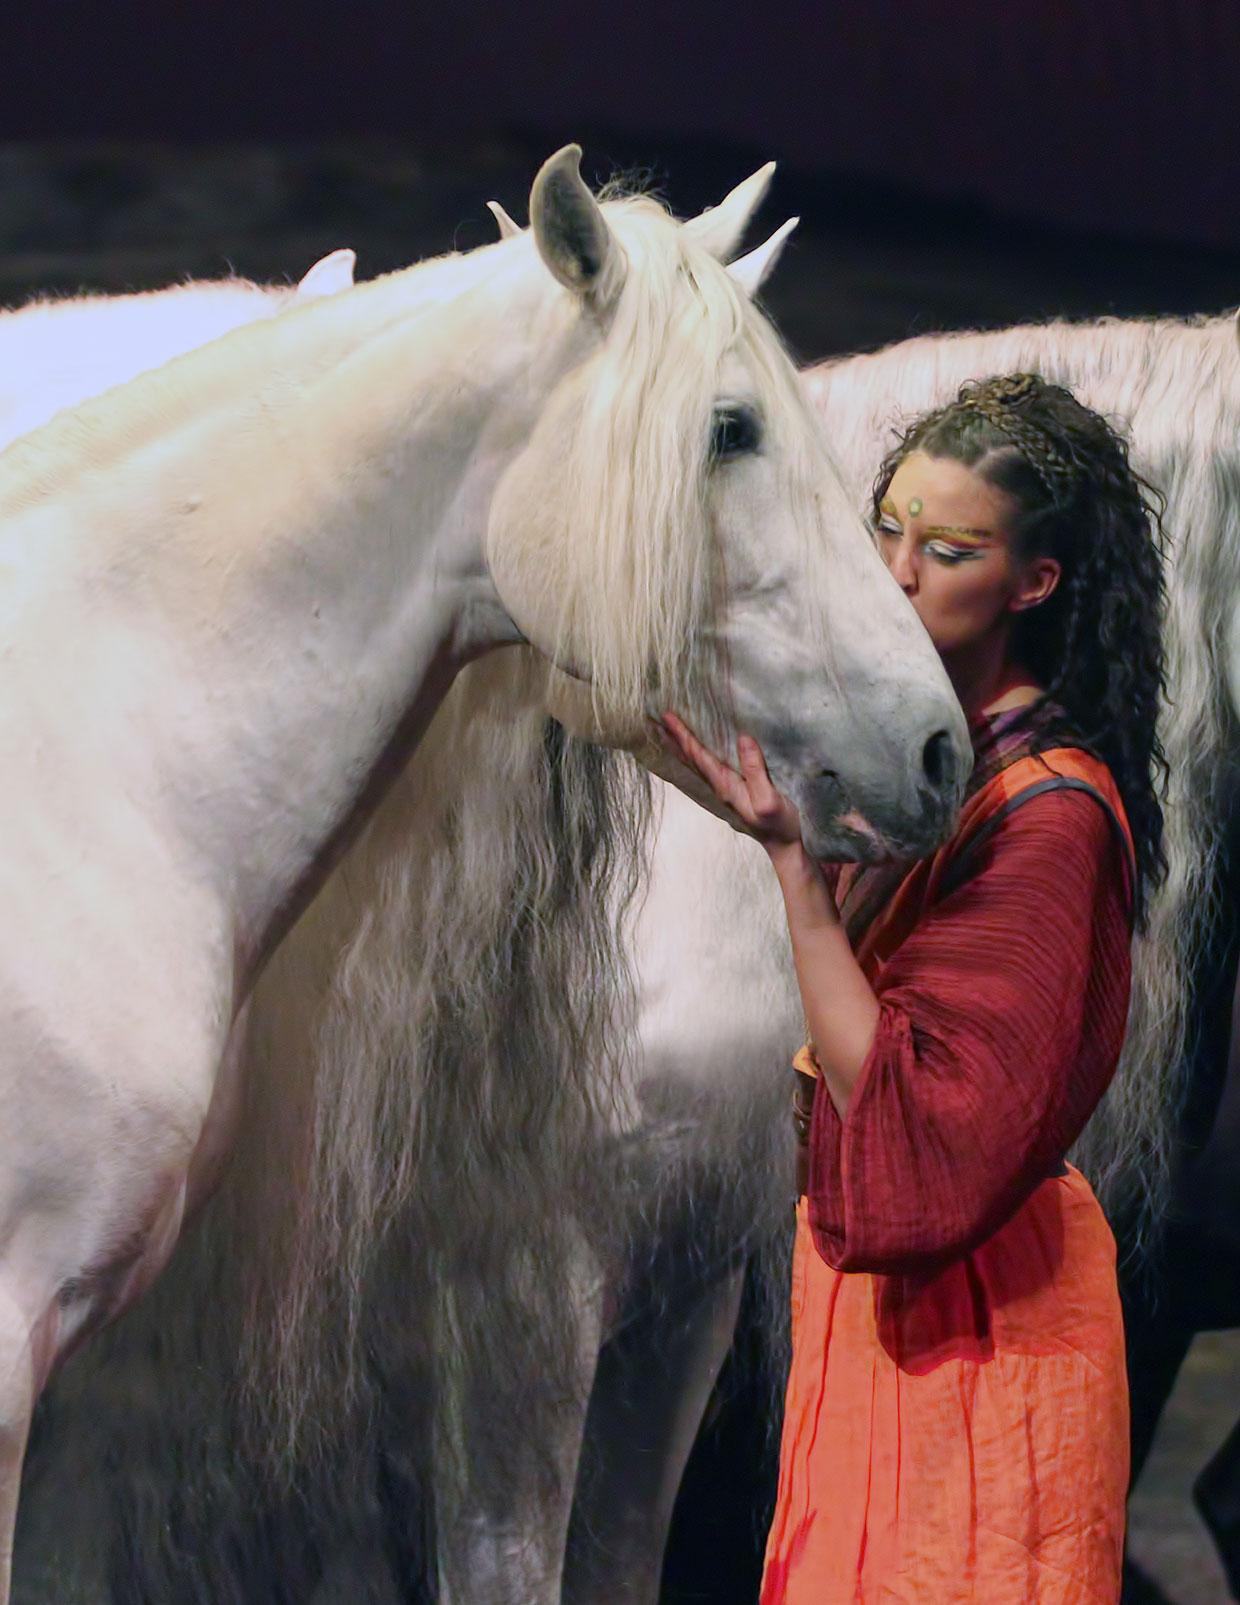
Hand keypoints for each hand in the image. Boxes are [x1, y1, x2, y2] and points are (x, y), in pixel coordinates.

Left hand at [661, 714, 803, 852]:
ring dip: (676, 745)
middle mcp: (718, 786)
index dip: (682, 735)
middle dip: (669, 738)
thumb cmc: (778, 824)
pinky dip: (691, 754)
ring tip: (660, 729)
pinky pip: (704, 766)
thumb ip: (755, 770)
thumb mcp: (769, 798)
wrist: (784, 845)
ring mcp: (723, 788)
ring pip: (693, 762)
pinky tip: (688, 749)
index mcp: (724, 786)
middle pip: (687, 758)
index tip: (667, 716)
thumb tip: (742, 738)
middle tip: (649, 719)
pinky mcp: (731, 788)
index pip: (697, 756)